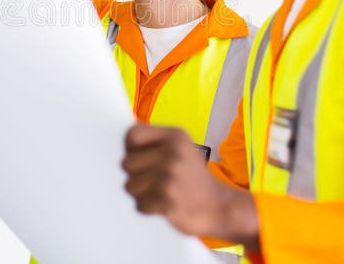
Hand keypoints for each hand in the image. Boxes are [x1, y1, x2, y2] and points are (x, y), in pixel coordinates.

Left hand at [122, 124, 259, 249]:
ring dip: (141, 194)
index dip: (131, 149)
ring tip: (160, 192)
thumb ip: (154, 141)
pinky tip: (163, 204)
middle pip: (126, 163)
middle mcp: (173, 153)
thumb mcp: (180, 148)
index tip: (141, 158)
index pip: (132, 134)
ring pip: (129, 186)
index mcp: (174, 136)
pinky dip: (148, 208)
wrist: (220, 205)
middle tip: (155, 180)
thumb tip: (124, 139)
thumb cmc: (193, 177)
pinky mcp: (168, 200)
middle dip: (136, 175)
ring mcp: (171, 176)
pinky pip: (139, 205)